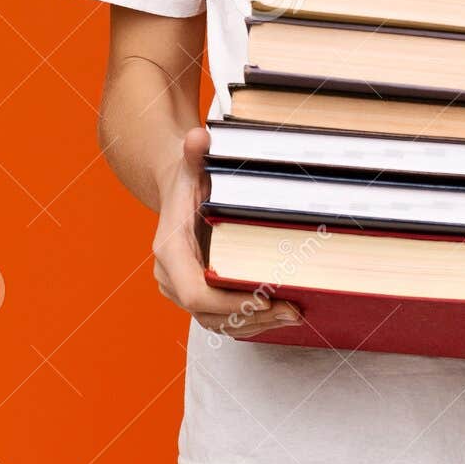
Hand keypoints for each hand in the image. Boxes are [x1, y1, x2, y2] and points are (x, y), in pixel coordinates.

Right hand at [152, 126, 302, 339]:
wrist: (176, 186)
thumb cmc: (189, 176)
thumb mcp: (193, 163)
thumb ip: (195, 153)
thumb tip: (199, 138)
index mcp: (170, 249)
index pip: (195, 292)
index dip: (230, 303)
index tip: (265, 300)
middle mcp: (170, 276)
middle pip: (210, 314)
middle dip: (253, 317)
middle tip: (294, 311)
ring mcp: (180, 288)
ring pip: (215, 322)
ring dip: (254, 325)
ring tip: (292, 315)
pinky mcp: (194, 293)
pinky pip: (218, 319)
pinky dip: (247, 322)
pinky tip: (277, 315)